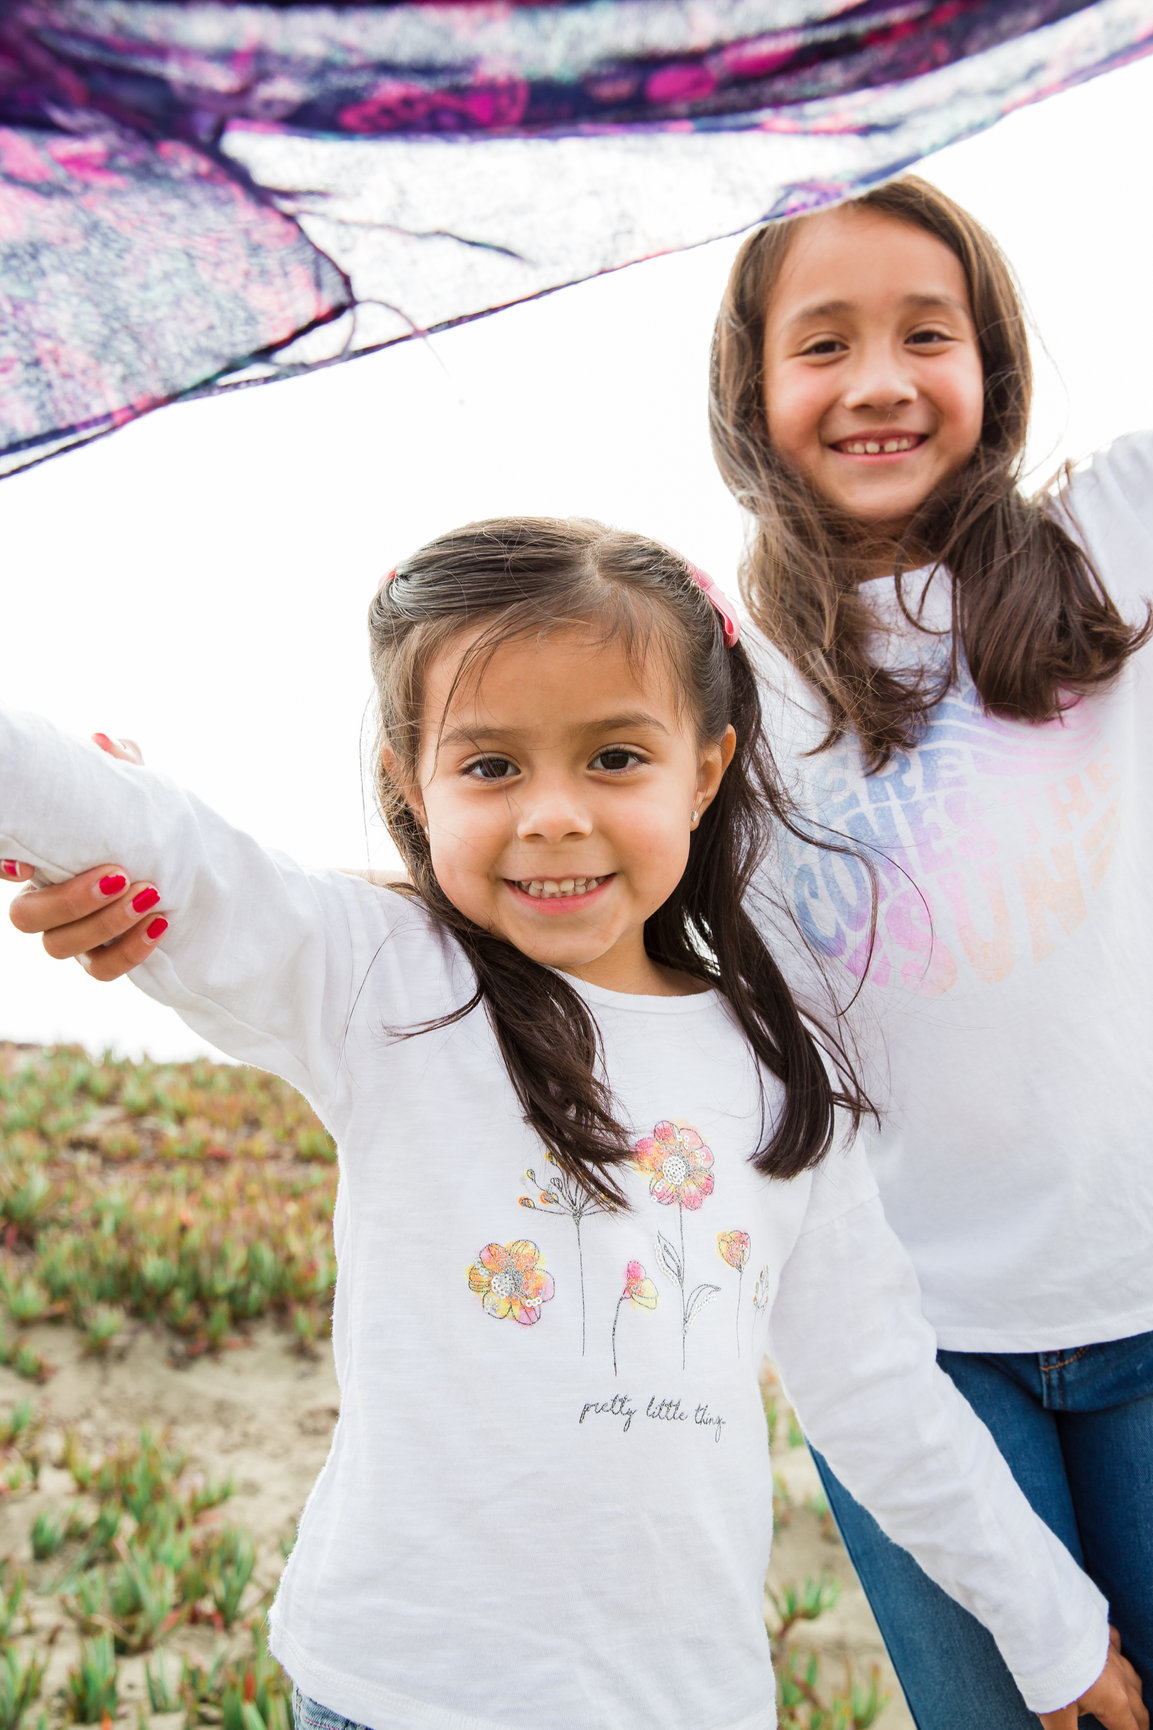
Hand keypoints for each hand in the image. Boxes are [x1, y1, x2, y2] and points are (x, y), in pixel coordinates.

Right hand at [2, 733, 165, 980]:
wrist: (183, 864)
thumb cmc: (141, 821)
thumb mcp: (133, 791)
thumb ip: (119, 766)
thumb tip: (105, 743)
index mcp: (40, 859)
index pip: (5, 868)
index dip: (2, 868)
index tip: (25, 867)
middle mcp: (44, 900)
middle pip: (26, 917)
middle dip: (70, 900)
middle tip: (118, 874)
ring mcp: (70, 934)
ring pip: (59, 947)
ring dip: (103, 924)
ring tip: (148, 894)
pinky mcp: (100, 958)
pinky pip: (102, 970)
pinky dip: (129, 951)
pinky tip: (159, 923)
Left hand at [1037, 1628, 1147, 1729]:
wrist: (1045, 1623)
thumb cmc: (1051, 1672)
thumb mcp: (1056, 1714)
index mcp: (1114, 1702)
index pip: (1131, 1729)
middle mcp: (1120, 1678)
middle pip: (1139, 1709)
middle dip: (1139, 1723)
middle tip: (1136, 1729)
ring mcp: (1113, 1654)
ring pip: (1133, 1679)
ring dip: (1134, 1695)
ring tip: (1130, 1704)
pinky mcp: (1102, 1634)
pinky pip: (1118, 1648)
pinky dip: (1119, 1658)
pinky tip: (1115, 1657)